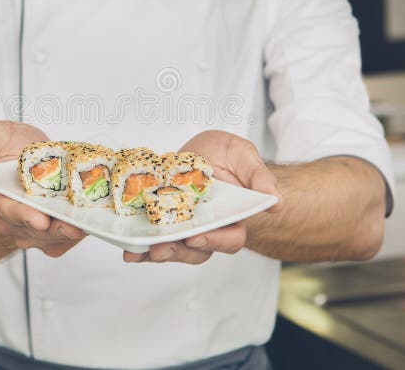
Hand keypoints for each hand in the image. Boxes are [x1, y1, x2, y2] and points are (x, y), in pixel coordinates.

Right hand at [0, 121, 86, 257]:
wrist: (25, 162)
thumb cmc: (8, 151)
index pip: (6, 209)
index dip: (23, 215)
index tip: (38, 218)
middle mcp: (12, 219)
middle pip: (33, 229)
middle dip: (52, 229)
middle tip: (71, 226)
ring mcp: (33, 229)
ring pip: (51, 238)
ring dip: (69, 234)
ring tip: (86, 226)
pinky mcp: (52, 234)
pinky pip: (64, 242)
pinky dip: (78, 236)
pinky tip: (88, 226)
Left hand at [124, 130, 281, 264]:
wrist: (203, 151)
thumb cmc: (228, 155)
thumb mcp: (244, 156)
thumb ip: (259, 176)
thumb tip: (276, 201)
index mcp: (232, 217)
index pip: (230, 238)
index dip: (215, 240)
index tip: (197, 236)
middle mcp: (208, 228)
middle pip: (197, 250)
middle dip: (178, 251)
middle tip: (160, 248)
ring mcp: (184, 227)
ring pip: (173, 248)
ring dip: (155, 253)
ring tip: (138, 251)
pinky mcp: (163, 222)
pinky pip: (154, 239)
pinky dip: (141, 246)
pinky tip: (128, 249)